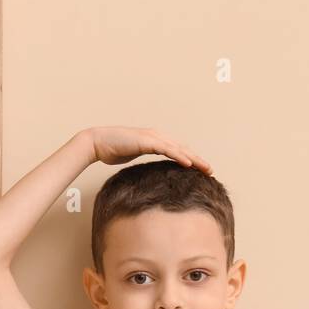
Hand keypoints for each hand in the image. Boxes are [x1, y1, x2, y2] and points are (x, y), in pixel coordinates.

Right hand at [86, 126, 212, 172]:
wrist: (97, 142)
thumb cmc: (111, 149)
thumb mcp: (132, 156)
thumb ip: (143, 160)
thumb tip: (148, 172)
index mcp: (155, 140)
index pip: (177, 150)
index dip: (191, 159)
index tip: (201, 171)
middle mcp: (157, 136)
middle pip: (183, 148)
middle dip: (198, 160)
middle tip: (211, 171)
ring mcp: (152, 137)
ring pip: (179, 148)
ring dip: (194, 158)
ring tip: (206, 168)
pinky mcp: (146, 141)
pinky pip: (167, 149)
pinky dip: (179, 156)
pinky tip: (189, 163)